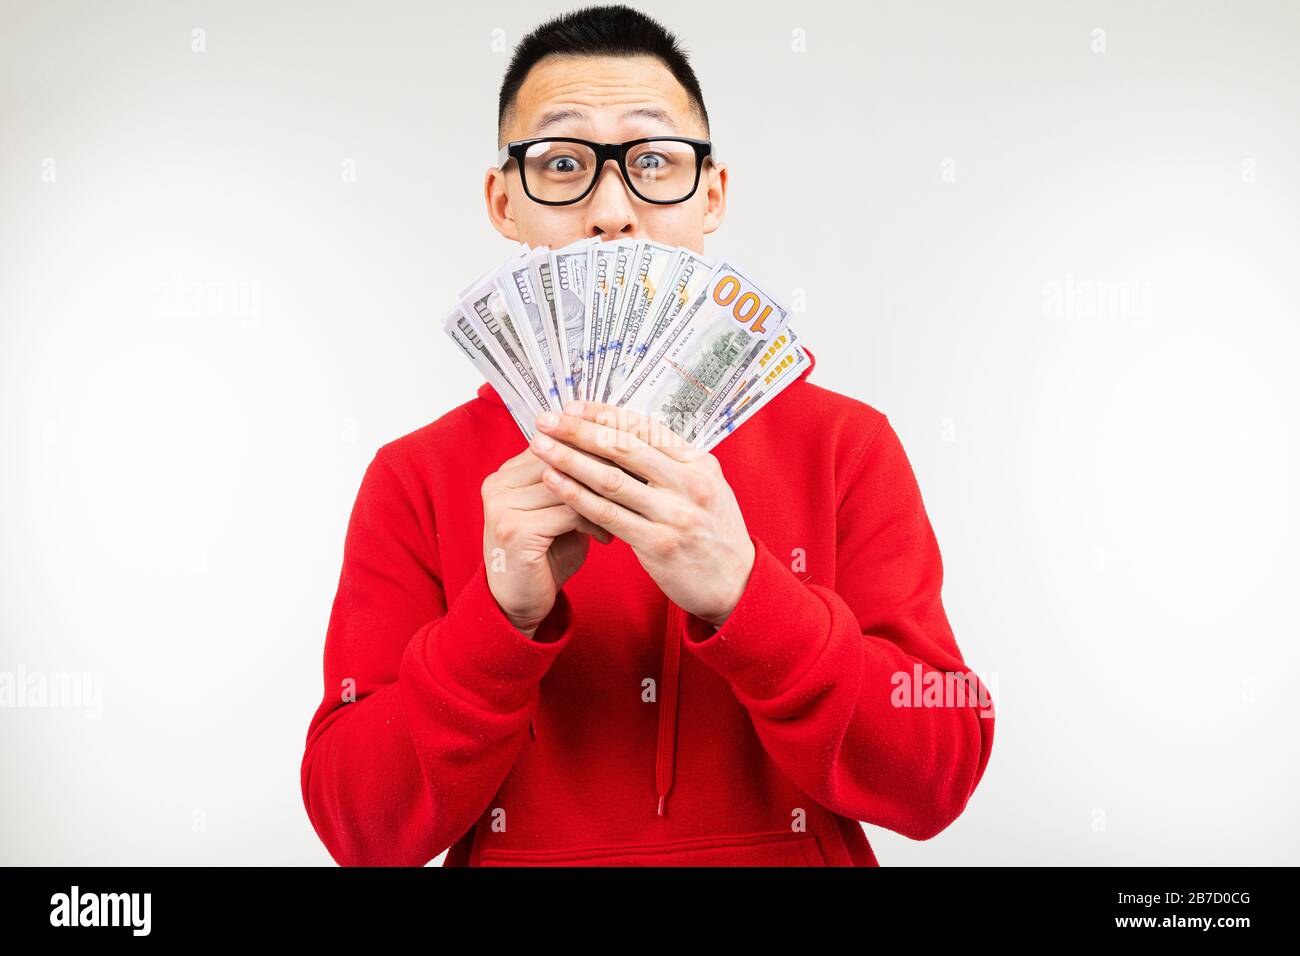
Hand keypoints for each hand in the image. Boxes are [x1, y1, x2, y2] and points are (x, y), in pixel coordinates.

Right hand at [481, 446, 612, 636]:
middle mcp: (499, 484)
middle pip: (561, 459)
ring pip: (569, 484)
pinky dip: (594, 522)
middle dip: (604, 470)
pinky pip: (568, 513)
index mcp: (507, 473)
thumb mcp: (558, 512)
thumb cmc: (545, 556)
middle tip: (638, 481)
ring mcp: (502, 506)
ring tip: (627, 513)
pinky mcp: (514, 530)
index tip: (629, 458)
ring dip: (603, 499)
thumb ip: (573, 483)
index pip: (555, 442)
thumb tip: (618, 452)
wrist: (519, 604)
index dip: (594, 448)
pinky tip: (606, 535)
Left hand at [529, 401, 755, 627]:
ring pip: (612, 479)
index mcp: (700, 463)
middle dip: (580, 430)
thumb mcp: (706, 489)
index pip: (645, 428)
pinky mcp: (659, 545)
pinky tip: (554, 482)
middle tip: (547, 419)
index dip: (605, 414)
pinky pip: (609, 515)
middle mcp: (690, 484)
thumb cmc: (713, 534)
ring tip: (540, 446)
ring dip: (570, 459)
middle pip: (625, 447)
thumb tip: (624, 436)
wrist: (737, 585)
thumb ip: (672, 464)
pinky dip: (578, 496)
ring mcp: (675, 514)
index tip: (574, 406)